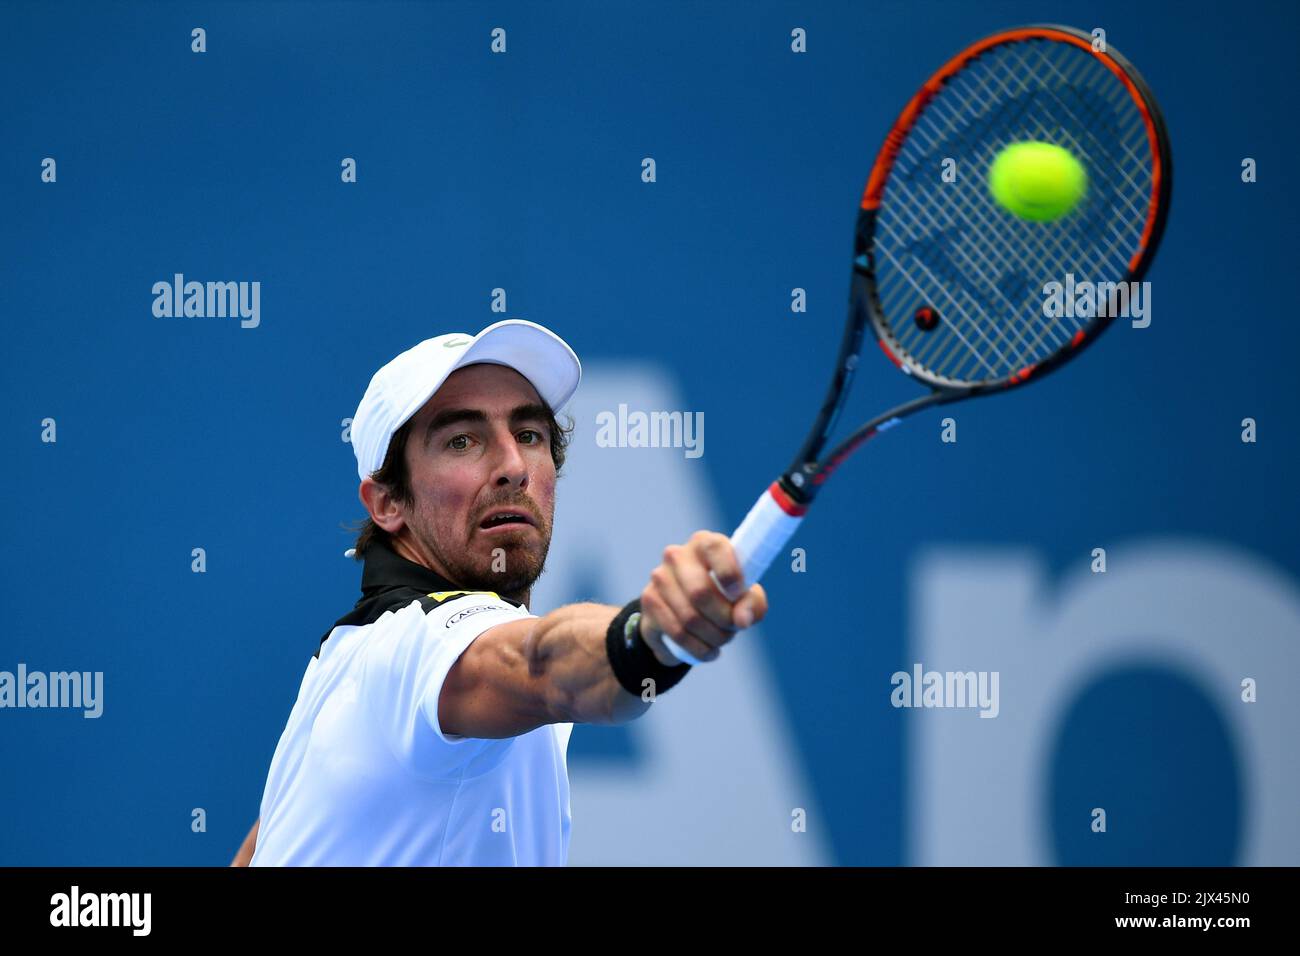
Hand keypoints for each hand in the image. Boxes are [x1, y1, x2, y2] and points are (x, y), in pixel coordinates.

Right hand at [638, 531, 767, 665]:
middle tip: (734, 628)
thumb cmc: (720, 597)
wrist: (682, 613)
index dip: (730, 573)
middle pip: (700, 592)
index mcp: (704, 543)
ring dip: (714, 637)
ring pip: (690, 618)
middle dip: (724, 618)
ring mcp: (659, 578)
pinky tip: (710, 651)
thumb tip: (742, 619)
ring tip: (722, 639)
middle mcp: (677, 556)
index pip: (715, 547)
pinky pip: (678, 633)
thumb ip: (752, 603)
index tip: (739, 594)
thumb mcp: (743, 597)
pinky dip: (700, 648)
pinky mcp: (650, 602)